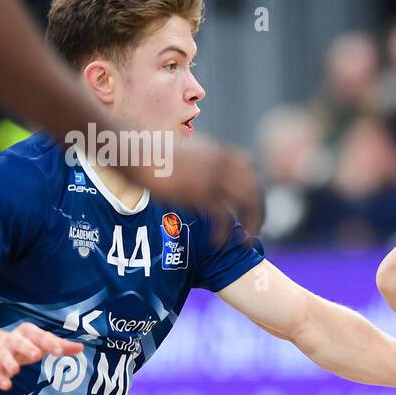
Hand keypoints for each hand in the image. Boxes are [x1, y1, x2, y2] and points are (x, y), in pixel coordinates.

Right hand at [0, 322, 81, 389]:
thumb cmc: (27, 343)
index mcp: (28, 332)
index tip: (60, 351)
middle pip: (19, 342)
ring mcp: (1, 352)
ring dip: (9, 362)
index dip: (49, 343)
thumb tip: (81, 348)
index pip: (40, 336)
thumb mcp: (42, 342)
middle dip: (27, 348)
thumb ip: (61, 345)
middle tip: (36, 355)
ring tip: (16, 370)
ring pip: (4, 356)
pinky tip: (6, 386)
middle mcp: (13, 340)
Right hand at [149, 133, 264, 239]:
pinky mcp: (202, 194)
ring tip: (245, 241)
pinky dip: (224, 233)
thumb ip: (204, 162)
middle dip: (258, 212)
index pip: (251, 170)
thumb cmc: (155, 158)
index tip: (251, 207)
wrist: (137, 158)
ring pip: (247, 204)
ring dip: (251, 225)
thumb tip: (212, 178)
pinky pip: (224, 217)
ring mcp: (214, 178)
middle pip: (254, 189)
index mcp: (221, 151)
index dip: (255, 190)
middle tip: (256, 230)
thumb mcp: (187, 153)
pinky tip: (217, 243)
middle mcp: (223, 163)